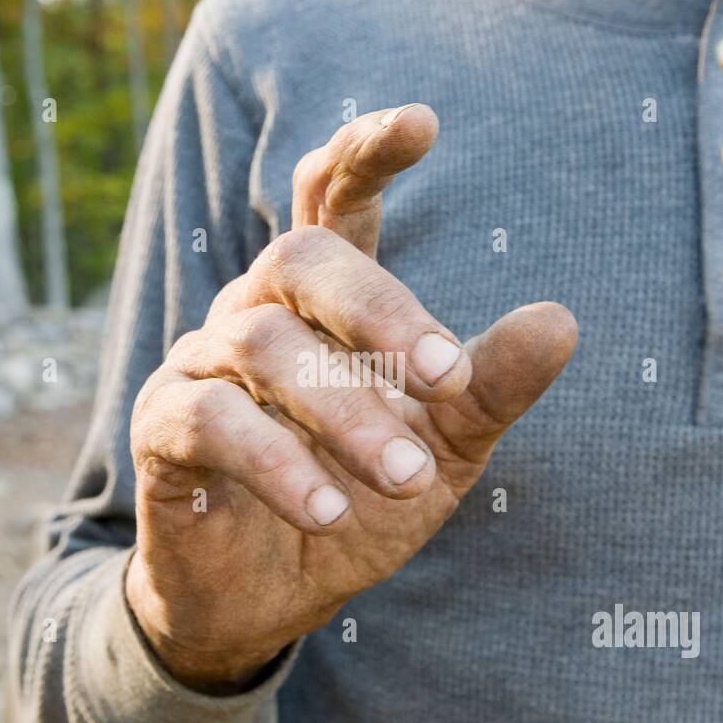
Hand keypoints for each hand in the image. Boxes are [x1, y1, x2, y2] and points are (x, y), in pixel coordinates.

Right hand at [126, 104, 577, 692]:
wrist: (270, 599)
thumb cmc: (355, 503)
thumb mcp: (441, 449)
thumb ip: (487, 388)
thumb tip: (561, 320)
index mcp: (321, 304)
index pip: (332, 201)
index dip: (365, 153)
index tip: (422, 123)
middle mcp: (255, 313)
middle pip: (299, 255)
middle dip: (380, 310)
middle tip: (447, 377)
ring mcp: (200, 365)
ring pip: (261, 343)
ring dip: (342, 410)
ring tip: (404, 475)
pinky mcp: (161, 430)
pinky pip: (208, 419)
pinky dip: (275, 463)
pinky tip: (328, 513)